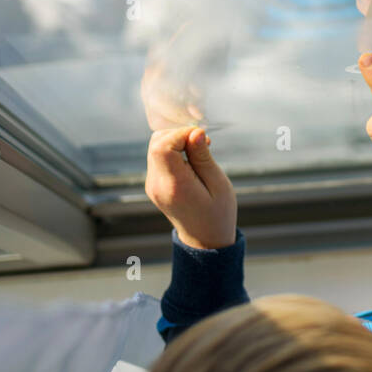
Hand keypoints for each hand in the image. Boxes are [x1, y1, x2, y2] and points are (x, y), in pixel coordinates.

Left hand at [145, 127, 236, 249]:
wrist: (205, 239)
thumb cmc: (218, 213)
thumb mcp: (218, 184)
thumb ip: (203, 157)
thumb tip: (195, 132)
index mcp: (174, 186)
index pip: (162, 147)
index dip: (181, 134)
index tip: (203, 138)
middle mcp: (157, 184)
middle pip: (156, 143)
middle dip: (179, 135)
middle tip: (204, 143)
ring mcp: (152, 185)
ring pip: (156, 147)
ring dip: (177, 142)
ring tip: (200, 151)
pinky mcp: (154, 184)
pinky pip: (159, 158)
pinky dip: (174, 152)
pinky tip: (192, 160)